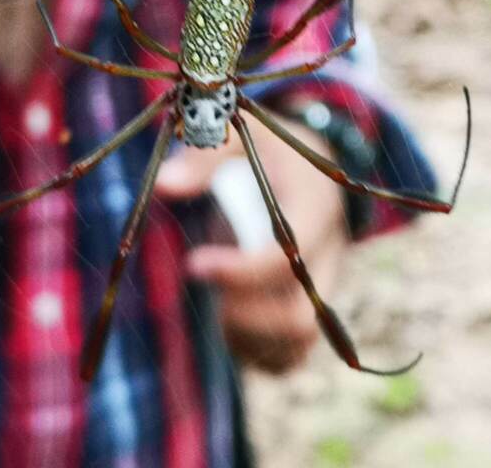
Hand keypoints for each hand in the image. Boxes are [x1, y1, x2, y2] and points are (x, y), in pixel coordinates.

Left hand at [155, 110, 346, 373]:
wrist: (316, 168)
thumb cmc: (271, 149)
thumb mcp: (244, 135)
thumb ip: (205, 157)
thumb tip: (162, 185)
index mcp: (315, 209)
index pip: (285, 259)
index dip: (237, 272)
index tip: (193, 264)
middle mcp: (328, 255)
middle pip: (300, 316)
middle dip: (244, 316)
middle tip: (207, 285)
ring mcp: (324, 286)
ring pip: (298, 340)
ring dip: (248, 338)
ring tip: (217, 308)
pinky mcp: (313, 305)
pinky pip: (295, 354)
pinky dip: (259, 354)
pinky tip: (231, 325)